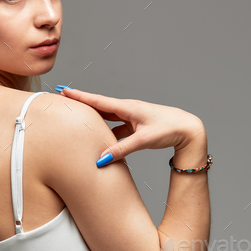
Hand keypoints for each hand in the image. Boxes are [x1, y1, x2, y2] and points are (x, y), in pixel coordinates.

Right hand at [59, 87, 204, 164]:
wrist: (187, 129)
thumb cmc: (168, 129)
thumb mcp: (143, 140)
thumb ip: (121, 150)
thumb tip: (101, 159)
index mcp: (128, 107)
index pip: (98, 101)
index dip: (80, 96)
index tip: (64, 90)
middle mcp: (127, 109)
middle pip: (99, 106)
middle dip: (81, 102)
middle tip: (63, 98)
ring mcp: (131, 117)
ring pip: (107, 117)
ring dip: (93, 116)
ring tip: (77, 116)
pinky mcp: (135, 125)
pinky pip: (115, 126)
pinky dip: (105, 130)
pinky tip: (100, 137)